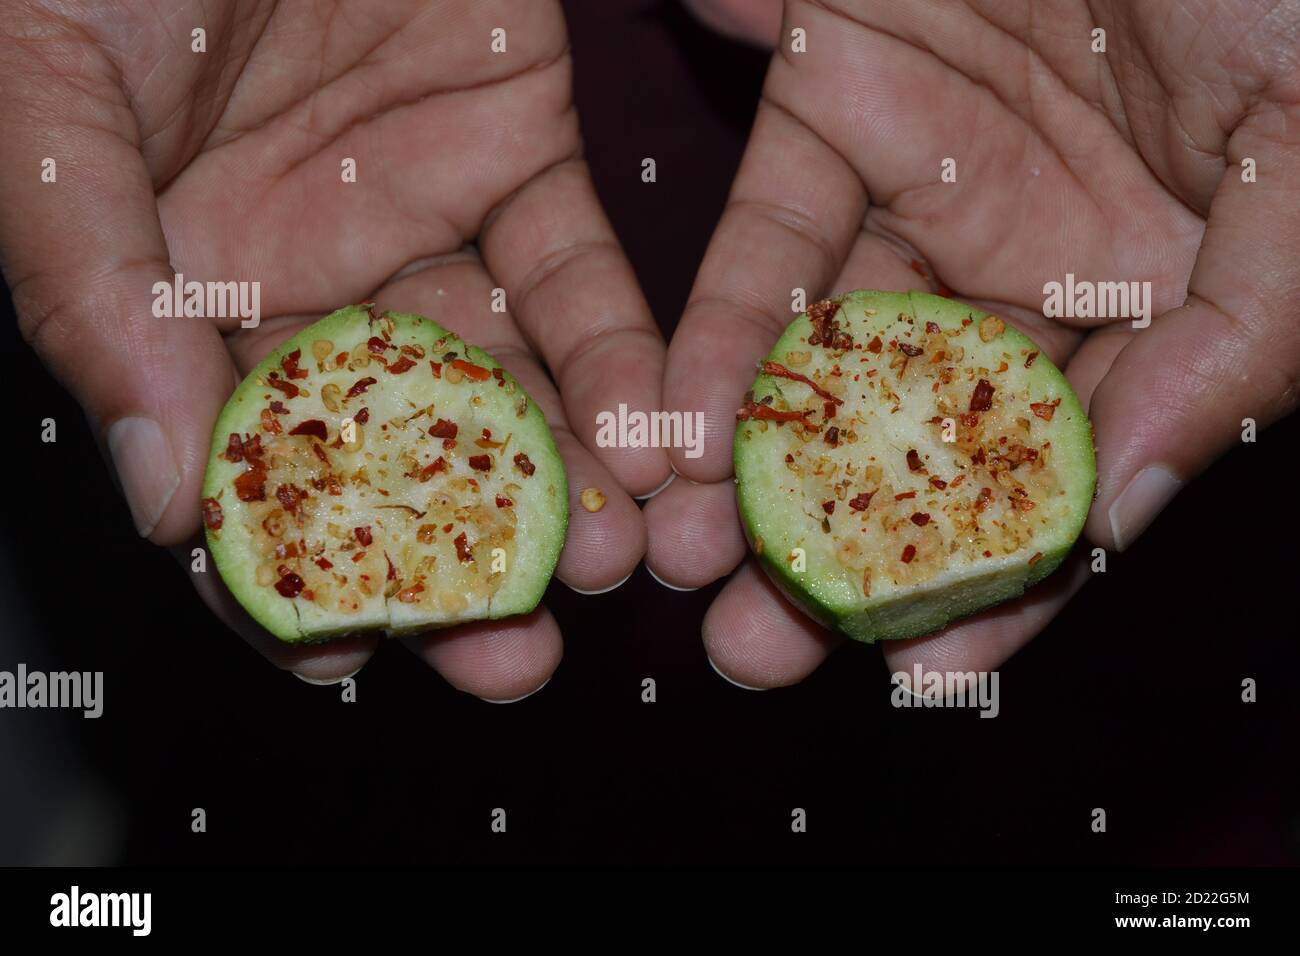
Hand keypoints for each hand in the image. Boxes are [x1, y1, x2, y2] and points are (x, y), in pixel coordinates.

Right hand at [1, 0, 669, 696]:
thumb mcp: (45, 109)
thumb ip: (93, 299)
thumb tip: (158, 503)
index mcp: (172, 295)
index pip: (234, 471)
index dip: (285, 574)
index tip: (347, 661)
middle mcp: (304, 281)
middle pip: (388, 456)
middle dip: (456, 559)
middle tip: (518, 655)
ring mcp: (417, 221)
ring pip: (500, 386)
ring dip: (561, 483)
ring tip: (611, 569)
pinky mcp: (514, 147)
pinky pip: (574, 276)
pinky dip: (616, 360)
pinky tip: (649, 439)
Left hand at [651, 0, 1299, 685]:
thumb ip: (1240, 334)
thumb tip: (1130, 500)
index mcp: (1160, 298)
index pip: (1067, 478)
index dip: (998, 581)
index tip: (916, 670)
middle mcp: (1036, 266)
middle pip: (920, 444)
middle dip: (831, 552)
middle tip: (742, 648)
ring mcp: (934, 190)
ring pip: (823, 365)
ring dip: (744, 467)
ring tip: (673, 559)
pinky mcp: (840, 97)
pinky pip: (768, 240)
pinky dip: (712, 331)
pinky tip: (666, 422)